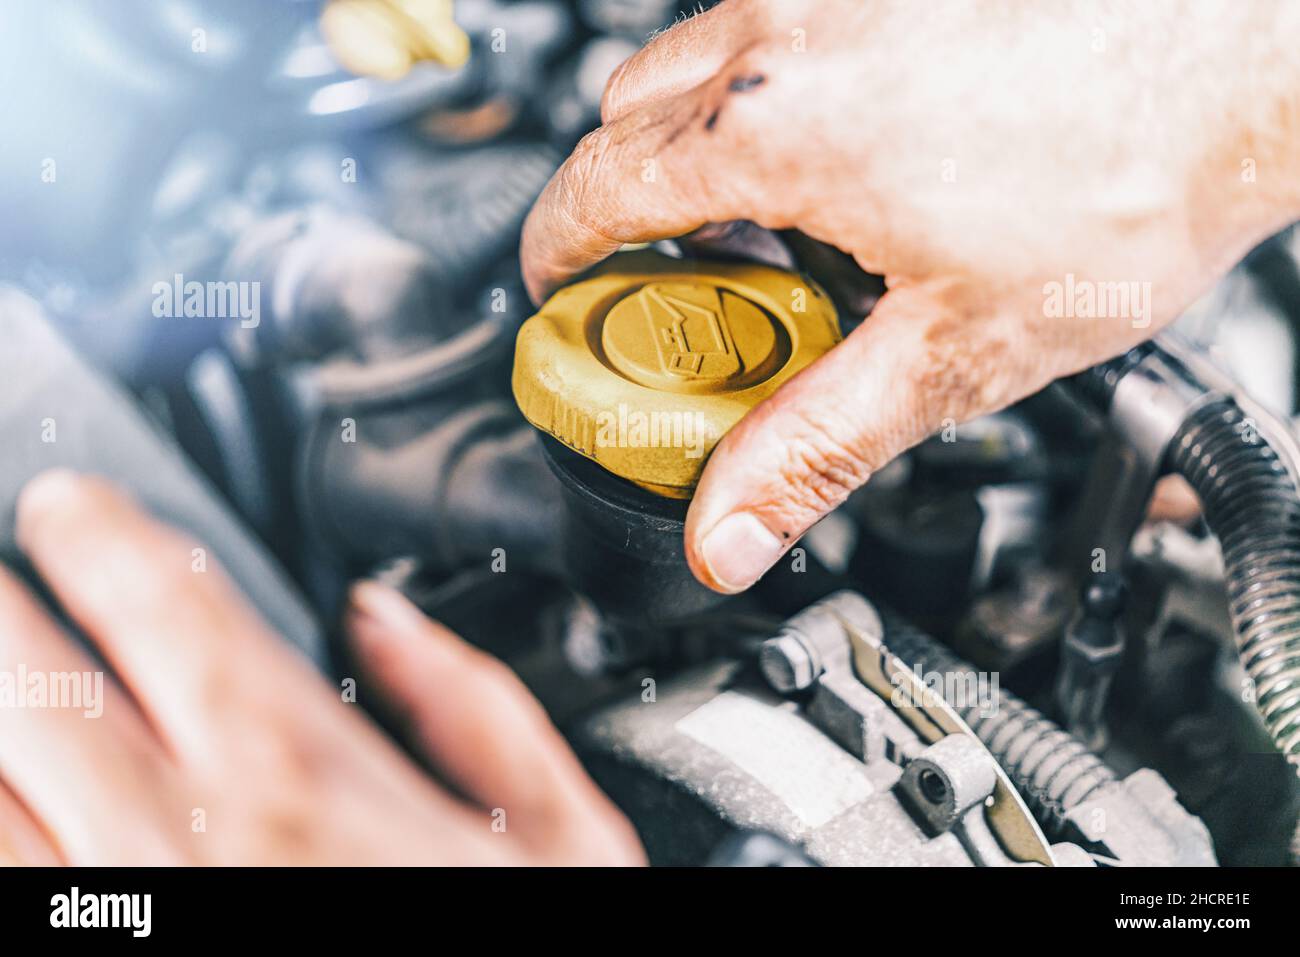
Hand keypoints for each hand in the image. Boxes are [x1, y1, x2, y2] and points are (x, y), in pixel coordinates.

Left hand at [0, 470, 642, 865]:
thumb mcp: (557, 830)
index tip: (69, 505)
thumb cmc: (516, 952)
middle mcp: (187, 831)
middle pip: (35, 677)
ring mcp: (121, 910)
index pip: (162, 601)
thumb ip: (474, 704)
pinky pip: (0, 876)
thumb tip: (389, 623)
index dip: (97, 530)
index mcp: (301, 770)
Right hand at [519, 0, 1299, 592]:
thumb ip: (811, 447)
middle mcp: (787, 30)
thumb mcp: (949, 351)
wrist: (1253, 54)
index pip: (595, 192)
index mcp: (776, 130)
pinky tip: (853, 157)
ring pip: (700, 61)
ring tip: (781, 229)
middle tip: (686, 289)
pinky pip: (778, 26)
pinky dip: (773, 95)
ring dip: (702, 146)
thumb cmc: (1132, 172)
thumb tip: (723, 530)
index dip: (559, 255)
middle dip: (630, 207)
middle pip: (628, 118)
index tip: (564, 292)